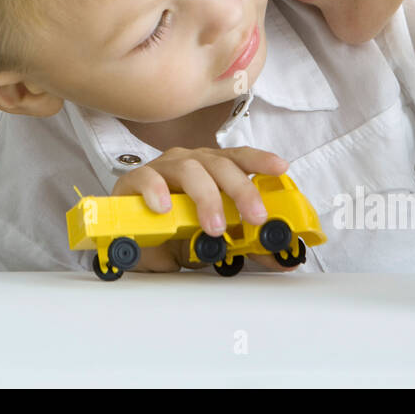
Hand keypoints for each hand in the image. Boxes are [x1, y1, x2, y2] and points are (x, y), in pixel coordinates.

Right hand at [110, 146, 294, 271]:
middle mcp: (190, 163)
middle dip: (241, 190)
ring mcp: (162, 169)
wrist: (134, 242)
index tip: (280, 168)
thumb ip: (245, 245)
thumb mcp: (214, 240)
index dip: (260, 160)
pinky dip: (157, 190)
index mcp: (212, 170)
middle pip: (220, 164)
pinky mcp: (133, 181)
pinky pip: (146, 177)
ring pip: (189, 169)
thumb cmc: (175, 232)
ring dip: (206, 198)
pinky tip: (164, 207)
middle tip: (254, 217)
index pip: (239, 158)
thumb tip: (280, 255)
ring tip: (214, 226)